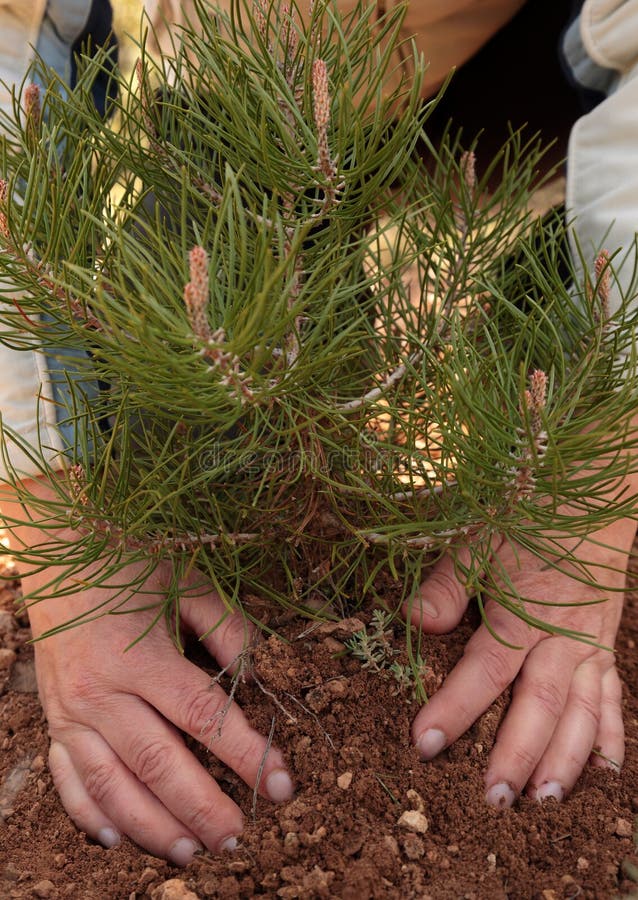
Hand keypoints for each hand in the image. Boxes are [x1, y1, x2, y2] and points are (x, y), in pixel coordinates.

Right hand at [17, 544, 293, 863]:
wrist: (59, 552)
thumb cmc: (131, 562)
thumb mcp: (187, 582)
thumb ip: (226, 628)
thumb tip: (261, 675)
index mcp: (140, 656)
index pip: (204, 717)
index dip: (246, 754)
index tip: (282, 784)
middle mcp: (101, 692)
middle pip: (160, 764)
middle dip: (203, 806)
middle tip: (239, 838)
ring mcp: (70, 712)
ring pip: (112, 785)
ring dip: (152, 825)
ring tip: (191, 853)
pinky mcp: (52, 719)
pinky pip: (67, 779)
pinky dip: (90, 813)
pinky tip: (118, 839)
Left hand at [405, 514, 634, 806]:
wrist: (591, 503)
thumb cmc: (526, 522)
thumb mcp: (477, 543)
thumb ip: (447, 585)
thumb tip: (415, 622)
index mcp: (522, 613)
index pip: (484, 671)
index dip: (454, 708)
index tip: (424, 744)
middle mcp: (561, 638)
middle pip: (539, 705)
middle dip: (515, 755)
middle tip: (492, 800)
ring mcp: (590, 647)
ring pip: (582, 713)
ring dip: (565, 760)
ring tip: (543, 802)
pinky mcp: (608, 648)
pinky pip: (613, 700)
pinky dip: (611, 739)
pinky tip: (605, 776)